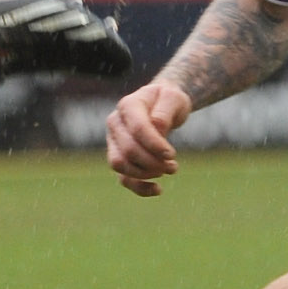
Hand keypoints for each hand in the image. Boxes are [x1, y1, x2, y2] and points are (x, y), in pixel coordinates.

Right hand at [106, 78, 192, 196]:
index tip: (172, 155)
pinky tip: (158, 189)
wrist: (162, 105)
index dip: (155, 145)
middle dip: (153, 162)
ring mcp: (114, 141)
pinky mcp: (119, 156)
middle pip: (128, 150)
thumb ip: (165, 112)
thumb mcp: (173, 98)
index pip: (138, 129)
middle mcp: (115, 123)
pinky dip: (139, 187)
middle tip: (173, 165)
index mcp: (128, 105)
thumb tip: (157, 129)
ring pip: (120, 165)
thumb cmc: (168, 100)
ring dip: (145, 174)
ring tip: (169, 169)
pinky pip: (123, 178)